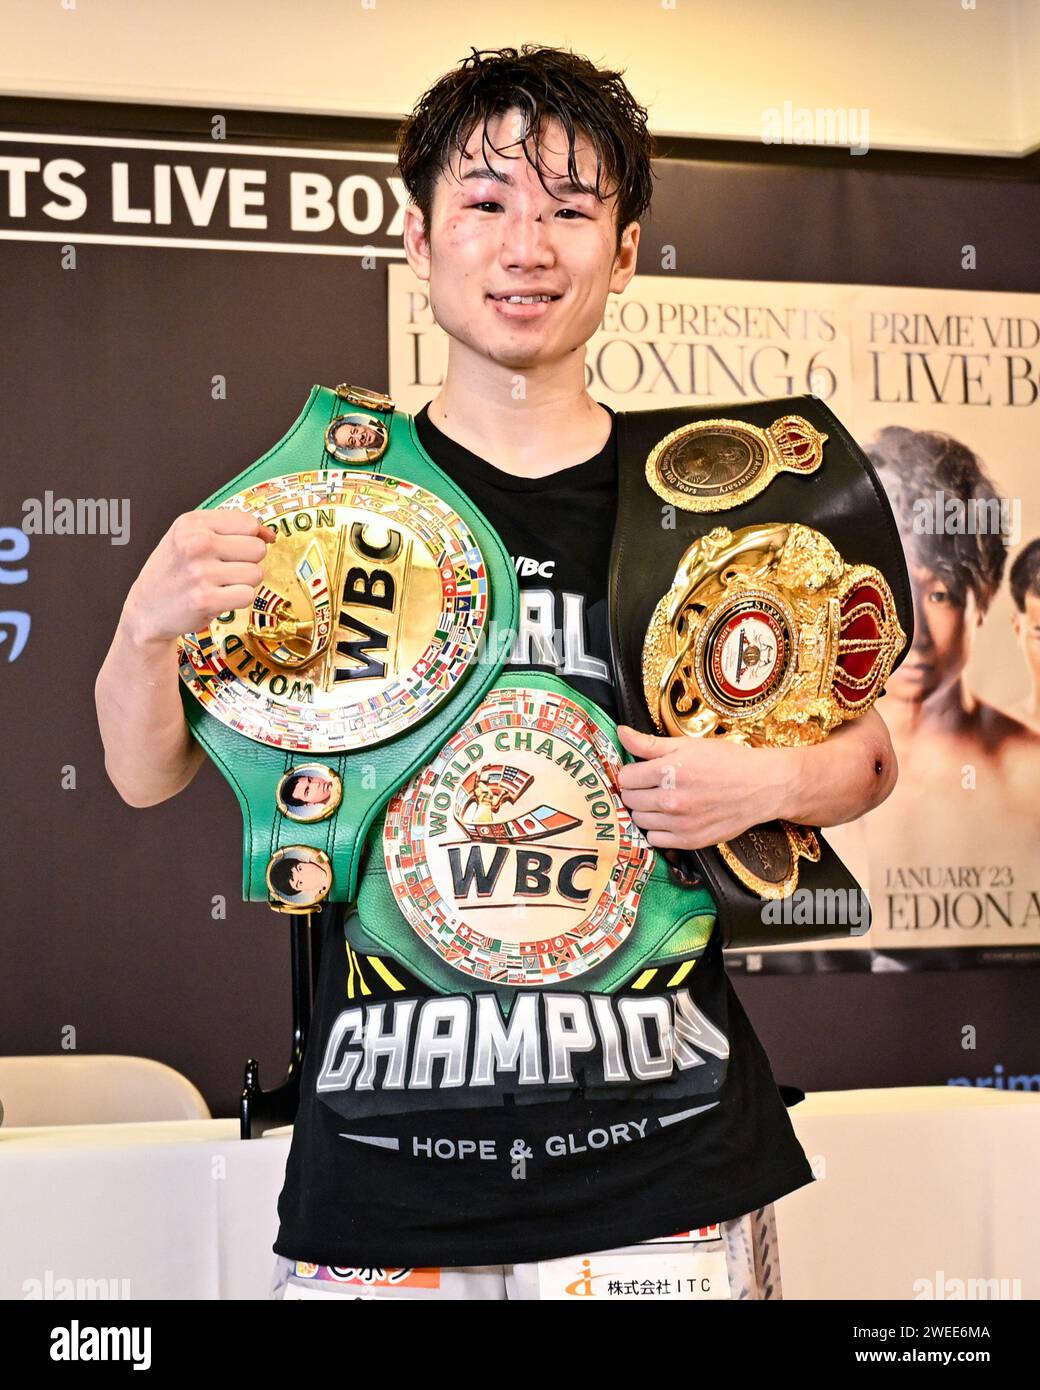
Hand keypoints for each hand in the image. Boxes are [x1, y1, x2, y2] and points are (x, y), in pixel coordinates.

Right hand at [122, 509, 276, 645]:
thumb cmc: (173, 571)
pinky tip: (219, 598)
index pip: (248, 523)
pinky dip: (238, 600)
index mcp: (192, 523)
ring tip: (220, 584)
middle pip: (257, 549)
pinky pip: (247, 596)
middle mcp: (195, 544)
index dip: (253, 538)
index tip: (241, 548)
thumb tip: (269, 535)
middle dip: (248, 561)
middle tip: (225, 569)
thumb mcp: (189, 536)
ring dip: (243, 583)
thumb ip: (228, 528)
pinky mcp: (206, 599)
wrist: (146, 608)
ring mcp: (201, 572)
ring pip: (256, 574)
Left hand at [615, 724, 788, 850]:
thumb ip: (648, 743)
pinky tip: (669, 818)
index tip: (640, 771)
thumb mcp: (687, 745)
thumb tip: (620, 733)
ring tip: (660, 800)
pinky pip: (655, 840)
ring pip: (639, 820)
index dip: (631, 772)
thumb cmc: (726, 762)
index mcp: (668, 771)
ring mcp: (680, 823)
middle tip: (650, 785)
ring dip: (645, 810)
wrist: (761, 787)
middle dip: (636, 790)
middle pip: (630, 799)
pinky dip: (657, 830)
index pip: (625, 778)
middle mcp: (671, 799)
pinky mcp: (689, 841)